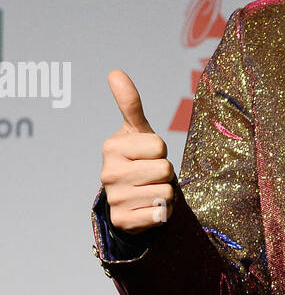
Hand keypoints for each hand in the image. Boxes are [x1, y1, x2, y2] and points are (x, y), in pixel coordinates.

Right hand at [100, 70, 175, 231]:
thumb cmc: (138, 159)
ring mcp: (115, 198)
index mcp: (112, 147)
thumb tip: (115, 72)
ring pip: (166, 193)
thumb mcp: (137, 132)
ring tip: (151, 191)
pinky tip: (148, 208)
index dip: (161, 152)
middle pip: (165, 170)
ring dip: (166, 194)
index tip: (148, 156)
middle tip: (151, 176)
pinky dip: (162, 213)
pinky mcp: (123, 221)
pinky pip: (161, 215)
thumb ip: (130, 104)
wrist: (129, 200)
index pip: (159, 146)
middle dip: (166, 174)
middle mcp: (108, 173)